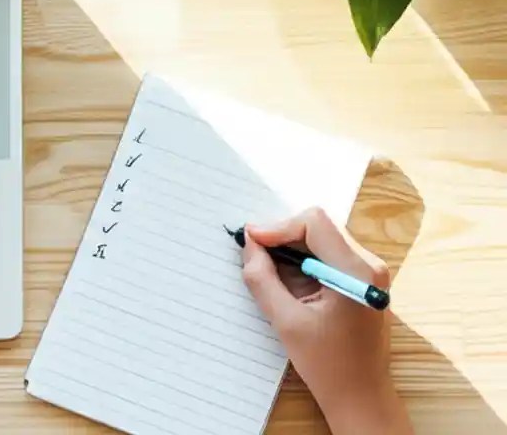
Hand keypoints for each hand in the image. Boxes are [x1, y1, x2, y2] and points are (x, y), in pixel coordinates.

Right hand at [241, 207, 412, 434]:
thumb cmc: (328, 365)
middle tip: (255, 254)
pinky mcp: (363, 281)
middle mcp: (369, 265)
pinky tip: (289, 282)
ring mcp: (369, 273)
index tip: (251, 242)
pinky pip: (329, 255)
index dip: (278, 227)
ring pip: (322, 238)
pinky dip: (304, 261)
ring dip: (292, 249)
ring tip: (269, 271)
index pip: (314, 223)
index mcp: (356, 271)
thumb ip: (262, 279)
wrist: (362, 396)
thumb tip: (249, 245)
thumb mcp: (286, 321)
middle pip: (319, 227)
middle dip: (283, 236)